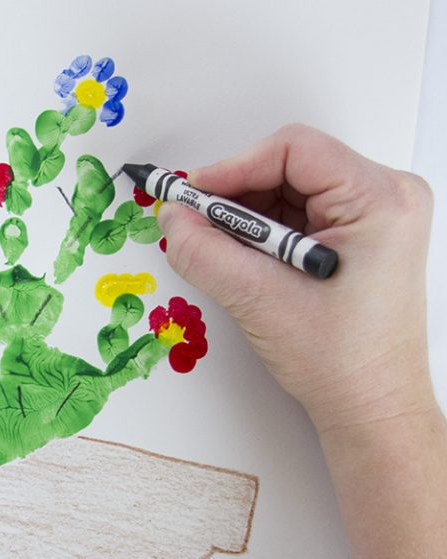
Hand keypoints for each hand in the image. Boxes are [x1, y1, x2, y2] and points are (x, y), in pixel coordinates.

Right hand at [158, 123, 435, 435]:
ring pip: (292, 189)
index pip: (294, 150)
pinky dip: (266, 231)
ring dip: (249, 216)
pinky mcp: (362, 236)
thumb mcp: (260, 301)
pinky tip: (248, 261)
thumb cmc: (343, 363)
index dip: (234, 168)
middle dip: (238, 196)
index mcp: (380, 200)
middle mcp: (387, 197)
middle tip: (197, 226)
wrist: (372, 409)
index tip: (194, 197)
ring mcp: (378, 216)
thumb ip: (205, 253)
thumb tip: (171, 218)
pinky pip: (302, 212)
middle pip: (292, 166)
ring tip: (225, 254)